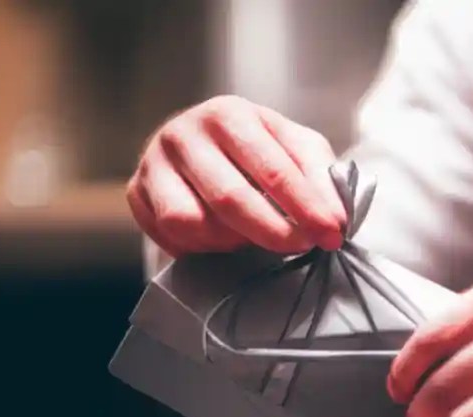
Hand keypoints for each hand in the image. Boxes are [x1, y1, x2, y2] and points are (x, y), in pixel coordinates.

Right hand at [126, 95, 346, 256]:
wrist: (202, 146)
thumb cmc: (257, 149)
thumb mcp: (296, 148)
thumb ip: (320, 176)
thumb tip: (336, 217)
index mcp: (230, 114)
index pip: (273, 169)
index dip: (307, 207)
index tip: (332, 234)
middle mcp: (185, 133)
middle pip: (232, 199)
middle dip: (275, 232)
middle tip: (303, 247)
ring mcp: (154, 162)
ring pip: (195, 223)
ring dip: (233, 241)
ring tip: (254, 236)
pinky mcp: (136, 192)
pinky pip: (172, 235)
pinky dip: (203, 246)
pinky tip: (223, 239)